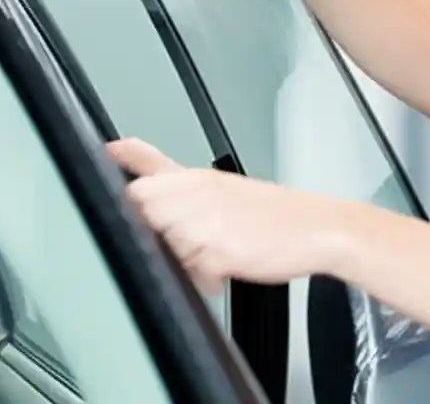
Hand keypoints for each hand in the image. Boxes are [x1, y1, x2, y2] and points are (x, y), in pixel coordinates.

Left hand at [106, 138, 351, 294]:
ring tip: (212, 254)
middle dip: (152, 227)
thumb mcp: (227, 189)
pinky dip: (205, 275)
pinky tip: (223, 268)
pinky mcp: (217, 249)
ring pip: (166, 241)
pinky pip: (192, 269)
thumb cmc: (279, 215)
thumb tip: (147, 183)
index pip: (147, 163)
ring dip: (182, 255)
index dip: (124, 159)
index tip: (109, 152)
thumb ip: (185, 188)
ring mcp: (206, 221)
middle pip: (143, 205)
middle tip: (180, 239)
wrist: (320, 228)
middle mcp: (198, 193)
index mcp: (198, 178)